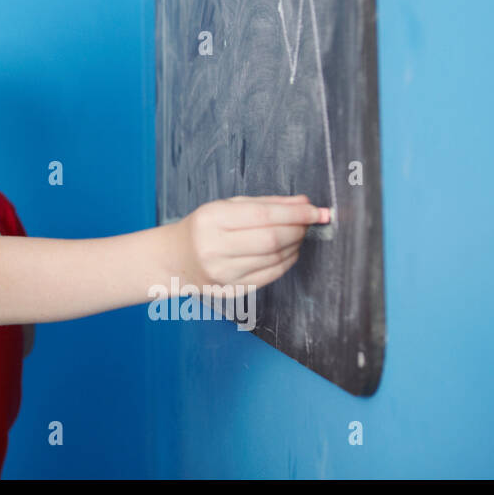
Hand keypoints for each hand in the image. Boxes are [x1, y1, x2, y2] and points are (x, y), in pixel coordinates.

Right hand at [176, 194, 328, 291]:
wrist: (176, 259)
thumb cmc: (204, 228)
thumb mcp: (227, 206)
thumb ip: (267, 203)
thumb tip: (305, 204)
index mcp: (212, 219)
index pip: (263, 216)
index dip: (296, 214)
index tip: (317, 211)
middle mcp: (215, 248)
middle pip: (272, 240)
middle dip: (298, 229)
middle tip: (309, 222)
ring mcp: (224, 273)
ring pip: (275, 259)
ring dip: (295, 245)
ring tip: (297, 234)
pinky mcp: (233, 290)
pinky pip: (271, 276)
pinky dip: (287, 262)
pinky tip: (288, 251)